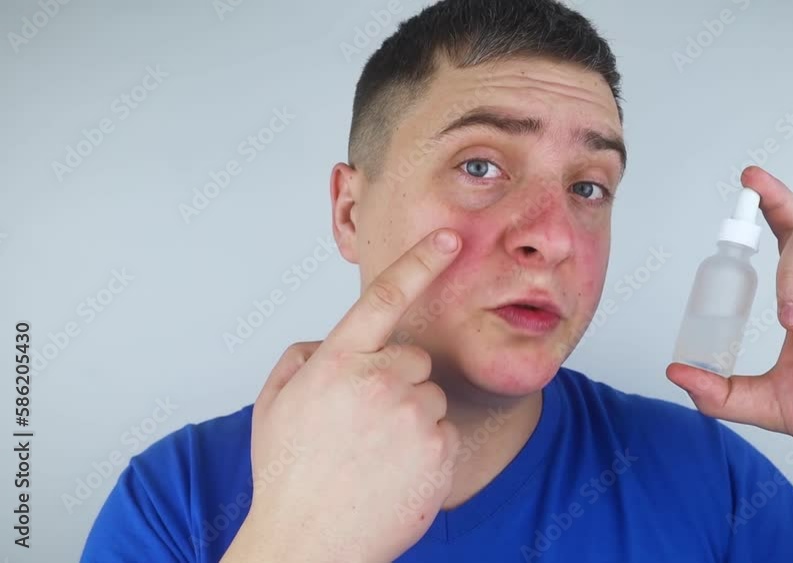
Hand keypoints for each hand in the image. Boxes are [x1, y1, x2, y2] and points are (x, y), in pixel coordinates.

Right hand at [223, 229, 463, 562]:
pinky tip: (394, 472)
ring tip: (375, 454)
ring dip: (412, 417)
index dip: (420, 262)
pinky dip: (426, 449)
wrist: (311, 544)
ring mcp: (413, 416)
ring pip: (431, 397)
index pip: (384, 297)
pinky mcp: (440, 450)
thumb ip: (302, 358)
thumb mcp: (274, 404)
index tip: (447, 239)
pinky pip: (444, 432)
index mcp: (337, 362)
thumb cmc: (288, 476)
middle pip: (414, 360)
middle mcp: (379, 381)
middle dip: (397, 382)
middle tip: (365, 424)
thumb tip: (329, 343)